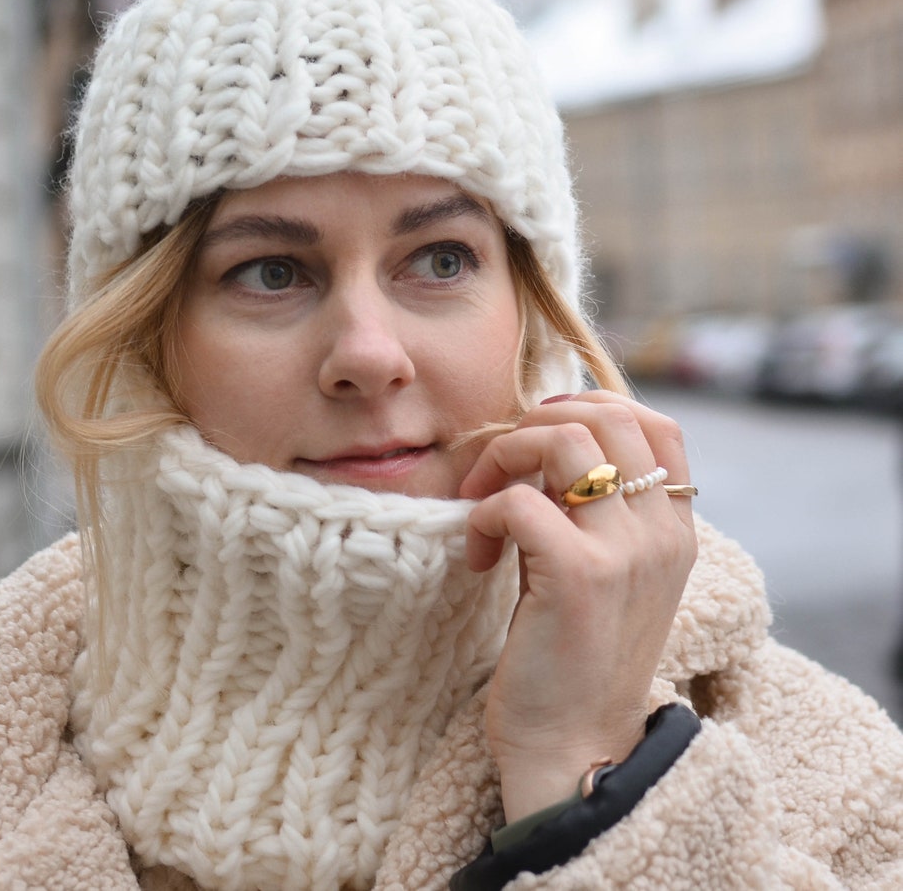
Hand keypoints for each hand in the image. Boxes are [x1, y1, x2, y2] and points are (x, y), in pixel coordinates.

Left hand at [460, 391, 696, 821]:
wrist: (576, 748)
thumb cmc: (575, 655)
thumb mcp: (604, 570)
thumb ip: (592, 508)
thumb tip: (545, 440)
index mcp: (675, 531)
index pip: (658, 424)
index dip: (593, 404)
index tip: (540, 432)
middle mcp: (662, 534)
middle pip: (609, 415)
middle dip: (536, 421)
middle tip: (500, 464)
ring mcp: (625, 552)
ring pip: (565, 439)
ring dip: (504, 455)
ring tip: (482, 501)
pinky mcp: (579, 575)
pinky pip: (518, 501)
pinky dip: (483, 514)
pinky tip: (477, 557)